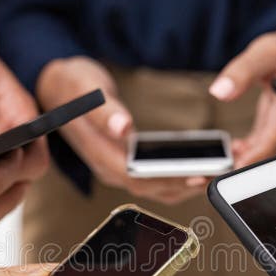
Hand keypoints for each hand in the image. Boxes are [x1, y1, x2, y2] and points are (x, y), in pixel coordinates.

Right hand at [36, 56, 204, 204]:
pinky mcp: (126, 162)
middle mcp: (109, 168)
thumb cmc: (73, 86)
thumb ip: (103, 111)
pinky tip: (199, 168)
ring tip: (215, 174)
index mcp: (100, 155)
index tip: (195, 175)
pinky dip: (178, 177)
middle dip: (184, 185)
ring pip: (155, 188)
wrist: (59, 87)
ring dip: (185, 185)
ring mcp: (117, 167)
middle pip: (151, 188)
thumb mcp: (85, 90)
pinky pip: (155, 179)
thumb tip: (123, 128)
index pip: (138, 178)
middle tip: (216, 176)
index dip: (168, 180)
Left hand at [209, 31, 275, 166]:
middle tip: (212, 173)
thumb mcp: (266, 52)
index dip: (257, 155)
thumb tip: (219, 91)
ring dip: (244, 164)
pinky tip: (233, 151)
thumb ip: (243, 71)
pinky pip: (265, 150)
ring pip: (268, 156)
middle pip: (271, 154)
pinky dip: (248, 154)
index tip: (236, 168)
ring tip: (215, 165)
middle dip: (244, 168)